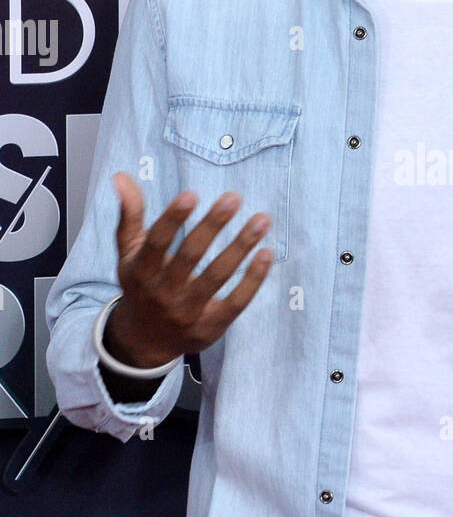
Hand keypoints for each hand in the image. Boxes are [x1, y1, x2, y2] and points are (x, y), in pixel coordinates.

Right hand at [104, 171, 273, 367]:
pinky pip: (236, 302)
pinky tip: (266, 254)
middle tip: (234, 197)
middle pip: (190, 256)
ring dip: (240, 246)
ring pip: (217, 276)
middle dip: (212, 225)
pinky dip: (253, 279)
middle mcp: (163, 293)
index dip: (172, 219)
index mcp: (141, 271)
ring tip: (261, 220)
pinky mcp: (211, 326)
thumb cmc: (142, 285)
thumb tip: (122, 176)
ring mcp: (188, 312)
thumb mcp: (129, 253)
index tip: (191, 195)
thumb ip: (130, 215)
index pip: (155, 242)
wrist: (146, 341)